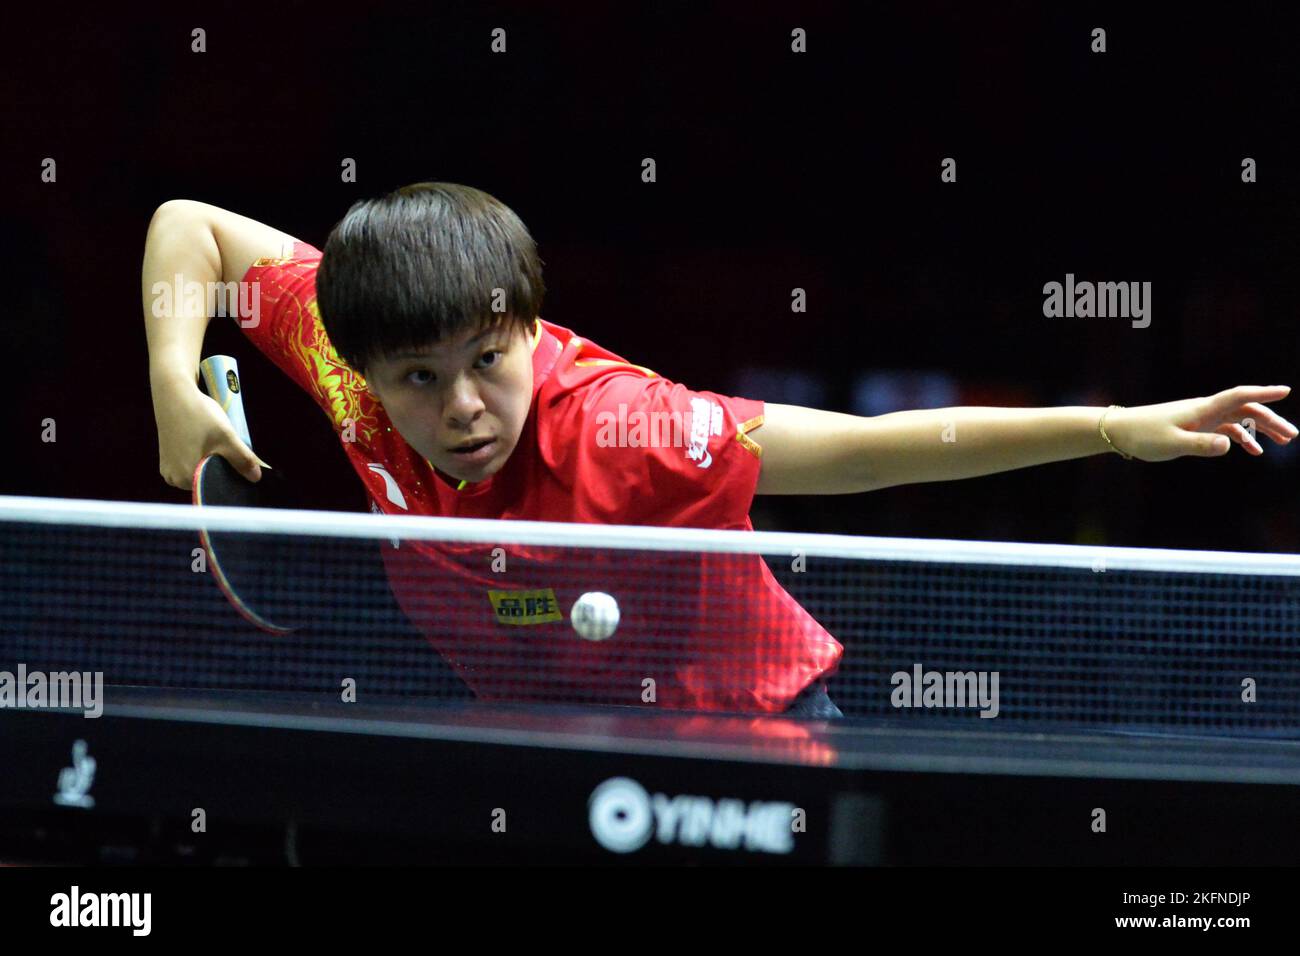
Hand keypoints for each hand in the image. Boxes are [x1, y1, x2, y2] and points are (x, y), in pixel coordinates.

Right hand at [152, 376, 264, 488]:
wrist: (175, 394)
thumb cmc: (199, 415)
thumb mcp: (227, 438)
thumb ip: (242, 460)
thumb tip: (256, 478)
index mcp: (186, 478)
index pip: (217, 487)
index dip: (232, 478)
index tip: (239, 465)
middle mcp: (175, 479)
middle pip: (208, 481)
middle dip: (222, 469)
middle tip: (225, 448)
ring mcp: (169, 470)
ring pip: (200, 472)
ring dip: (211, 463)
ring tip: (213, 443)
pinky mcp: (167, 460)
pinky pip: (190, 465)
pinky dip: (200, 458)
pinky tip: (203, 443)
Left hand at [1106, 385, 1295, 461]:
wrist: (1119, 431)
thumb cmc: (1143, 436)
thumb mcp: (1172, 444)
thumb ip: (1201, 445)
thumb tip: (1231, 444)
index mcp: (1203, 409)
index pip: (1238, 396)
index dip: (1263, 393)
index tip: (1286, 391)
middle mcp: (1206, 410)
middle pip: (1246, 410)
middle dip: (1271, 420)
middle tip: (1292, 436)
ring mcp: (1202, 418)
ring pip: (1239, 419)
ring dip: (1261, 429)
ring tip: (1282, 442)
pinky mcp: (1196, 427)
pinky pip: (1226, 429)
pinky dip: (1242, 437)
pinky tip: (1252, 450)